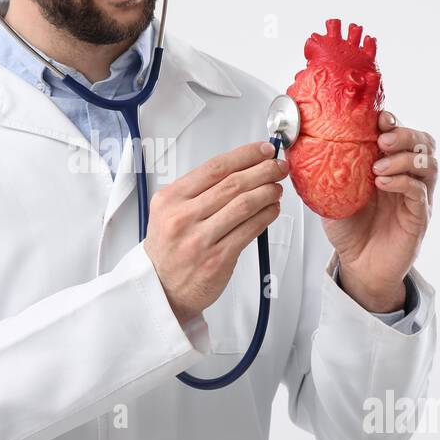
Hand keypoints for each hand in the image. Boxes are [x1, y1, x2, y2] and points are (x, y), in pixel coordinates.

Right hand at [145, 141, 288, 325]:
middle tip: (278, 167)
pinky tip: (272, 209)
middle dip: (263, 171)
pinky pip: (249, 231)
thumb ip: (197, 191)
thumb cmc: (169, 248)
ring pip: (243, 205)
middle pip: (232, 184)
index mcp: (170, 199)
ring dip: (267, 192)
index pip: (214, 168)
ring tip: (277, 188)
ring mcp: (200, 239)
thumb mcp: (169, 212)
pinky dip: (265, 216)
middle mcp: (182, 217)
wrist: (160, 288)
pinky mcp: (217, 259)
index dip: (245, 156)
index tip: (263, 150)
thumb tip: (240, 169)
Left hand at [321, 110, 436, 311]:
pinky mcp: (419, 216)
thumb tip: (294, 145)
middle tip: (382, 138)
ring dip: (403, 157)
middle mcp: (408, 176)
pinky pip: (419, 191)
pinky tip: (382, 182)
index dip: (392, 121)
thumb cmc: (349, 229)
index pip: (401, 133)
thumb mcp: (331, 193)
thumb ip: (322, 170)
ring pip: (428, 163)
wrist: (358, 265)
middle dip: (405, 134)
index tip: (377, 118)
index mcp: (389, 164)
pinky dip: (402, 182)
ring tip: (377, 165)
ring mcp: (417, 196)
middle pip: (424, 142)